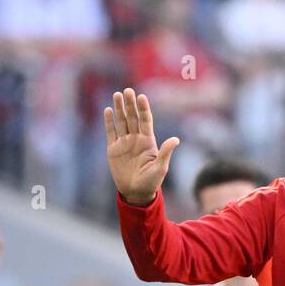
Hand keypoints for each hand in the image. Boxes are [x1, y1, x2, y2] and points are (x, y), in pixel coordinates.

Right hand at [103, 88, 179, 205]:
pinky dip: (109, 122)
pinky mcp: (113, 149)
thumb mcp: (160, 168)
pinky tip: (108, 110)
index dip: (143, 109)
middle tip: (128, 91)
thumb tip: (176, 139)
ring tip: (117, 95)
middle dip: (130, 104)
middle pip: (133, 117)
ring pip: (121, 121)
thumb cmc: (151, 182)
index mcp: (148, 141)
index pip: (146, 120)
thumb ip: (165, 152)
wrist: (135, 193)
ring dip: (119, 108)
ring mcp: (124, 143)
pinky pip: (111, 132)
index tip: (141, 97)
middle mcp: (136, 138)